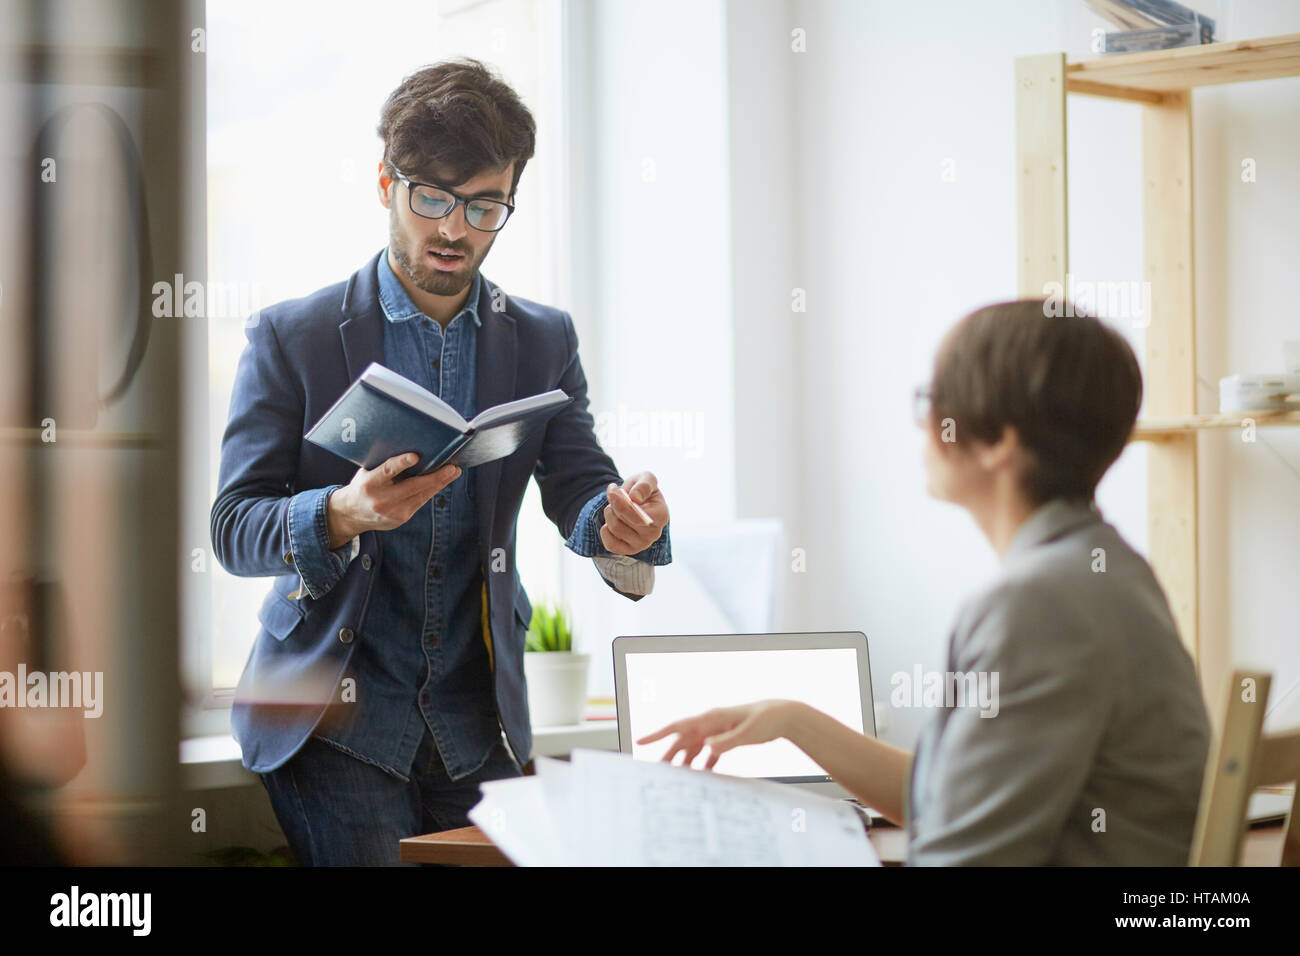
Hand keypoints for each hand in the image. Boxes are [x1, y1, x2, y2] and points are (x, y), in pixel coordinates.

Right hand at [326, 452, 461, 547]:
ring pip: (421, 496)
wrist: (351, 514)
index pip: (387, 471)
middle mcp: (381, 500)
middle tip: (452, 467)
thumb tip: (412, 446)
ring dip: (440, 483)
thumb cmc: (363, 485)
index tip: (415, 456)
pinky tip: (442, 481)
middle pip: (413, 487)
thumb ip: (385, 463)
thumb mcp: (367, 472)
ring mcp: (392, 512)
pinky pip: (420, 502)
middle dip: (435, 477)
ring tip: (454, 472)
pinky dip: (431, 490)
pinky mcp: (401, 519)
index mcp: (370, 484)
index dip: (401, 463)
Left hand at [599, 471, 667, 555]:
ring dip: (609, 513)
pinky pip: (609, 543)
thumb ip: (643, 485)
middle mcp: (654, 534)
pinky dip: (605, 530)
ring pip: (614, 528)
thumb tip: (635, 498)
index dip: (621, 504)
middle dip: (613, 505)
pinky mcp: (629, 551)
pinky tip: (612, 522)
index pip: (637, 516)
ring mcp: (642, 545)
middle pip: (621, 521)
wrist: (637, 501)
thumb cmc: (642, 489)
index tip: (613, 490)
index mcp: (661, 516)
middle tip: (616, 496)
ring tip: (615, 507)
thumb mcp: (646, 478)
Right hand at [635, 700, 797, 769]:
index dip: (658, 734)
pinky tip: (702, 777)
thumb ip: (728, 740)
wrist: (781, 716)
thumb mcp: (748, 731)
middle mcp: (710, 724)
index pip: (678, 726)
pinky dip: (704, 765)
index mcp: (711, 718)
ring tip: (677, 779)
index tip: (640, 741)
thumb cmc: (765, 719)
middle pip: (682, 741)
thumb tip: (707, 747)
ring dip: (686, 763)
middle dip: (669, 755)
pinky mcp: (726, 738)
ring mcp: (717, 731)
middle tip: (657, 772)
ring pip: (694, 748)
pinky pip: (709, 754)